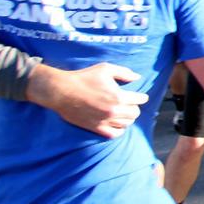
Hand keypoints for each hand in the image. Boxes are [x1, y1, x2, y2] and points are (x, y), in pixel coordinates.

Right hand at [26, 63, 147, 138]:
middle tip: (130, 103)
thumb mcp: (105, 69)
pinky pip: (114, 134)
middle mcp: (114, 111)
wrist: (62, 91)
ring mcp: (105, 121)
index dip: (141, 97)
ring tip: (123, 112)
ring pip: (127, 124)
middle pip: (135, 113)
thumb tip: (138, 77)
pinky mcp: (96, 128)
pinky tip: (117, 123)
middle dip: (134, 107)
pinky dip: (119, 129)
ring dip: (127, 118)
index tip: (140, 96)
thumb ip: (124, 73)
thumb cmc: (84, 77)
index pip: (140, 100)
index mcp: (119, 96)